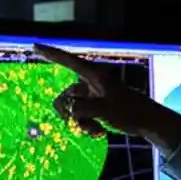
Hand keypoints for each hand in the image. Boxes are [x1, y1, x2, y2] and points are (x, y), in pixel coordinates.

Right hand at [32, 43, 180, 152]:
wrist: (147, 123)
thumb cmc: (129, 111)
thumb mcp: (104, 110)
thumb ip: (82, 108)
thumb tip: (67, 109)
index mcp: (93, 76)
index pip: (67, 60)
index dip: (49, 53)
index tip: (33, 46)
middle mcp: (90, 84)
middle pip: (64, 96)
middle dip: (70, 113)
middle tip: (80, 124)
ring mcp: (92, 96)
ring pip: (72, 110)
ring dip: (80, 123)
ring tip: (96, 131)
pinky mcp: (95, 108)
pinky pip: (80, 117)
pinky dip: (87, 126)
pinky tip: (99, 133)